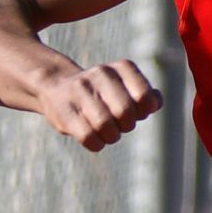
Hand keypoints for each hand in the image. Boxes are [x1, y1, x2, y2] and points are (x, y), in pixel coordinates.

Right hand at [33, 59, 161, 150]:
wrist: (56, 87)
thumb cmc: (102, 94)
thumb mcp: (126, 87)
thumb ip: (146, 95)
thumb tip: (155, 103)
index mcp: (121, 68)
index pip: (145, 96)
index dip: (143, 111)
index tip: (136, 112)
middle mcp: (101, 74)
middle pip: (125, 113)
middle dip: (127, 125)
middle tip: (120, 125)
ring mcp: (80, 91)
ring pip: (106, 126)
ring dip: (111, 137)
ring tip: (107, 133)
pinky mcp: (64, 111)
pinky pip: (88, 137)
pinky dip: (97, 144)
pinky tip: (94, 139)